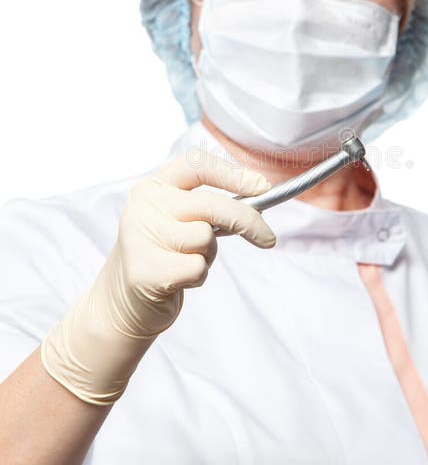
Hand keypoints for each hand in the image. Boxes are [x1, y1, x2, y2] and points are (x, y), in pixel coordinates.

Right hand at [41, 151, 275, 404]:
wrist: (123, 301)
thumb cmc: (163, 255)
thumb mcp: (179, 219)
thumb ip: (209, 205)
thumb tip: (259, 194)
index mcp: (154, 186)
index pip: (196, 163)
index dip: (233, 173)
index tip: (262, 187)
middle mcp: (143, 206)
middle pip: (210, 203)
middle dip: (247, 220)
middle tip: (268, 238)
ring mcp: (139, 237)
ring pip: (205, 237)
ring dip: (209, 254)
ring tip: (187, 260)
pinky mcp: (143, 271)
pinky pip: (196, 267)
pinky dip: (198, 276)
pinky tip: (178, 279)